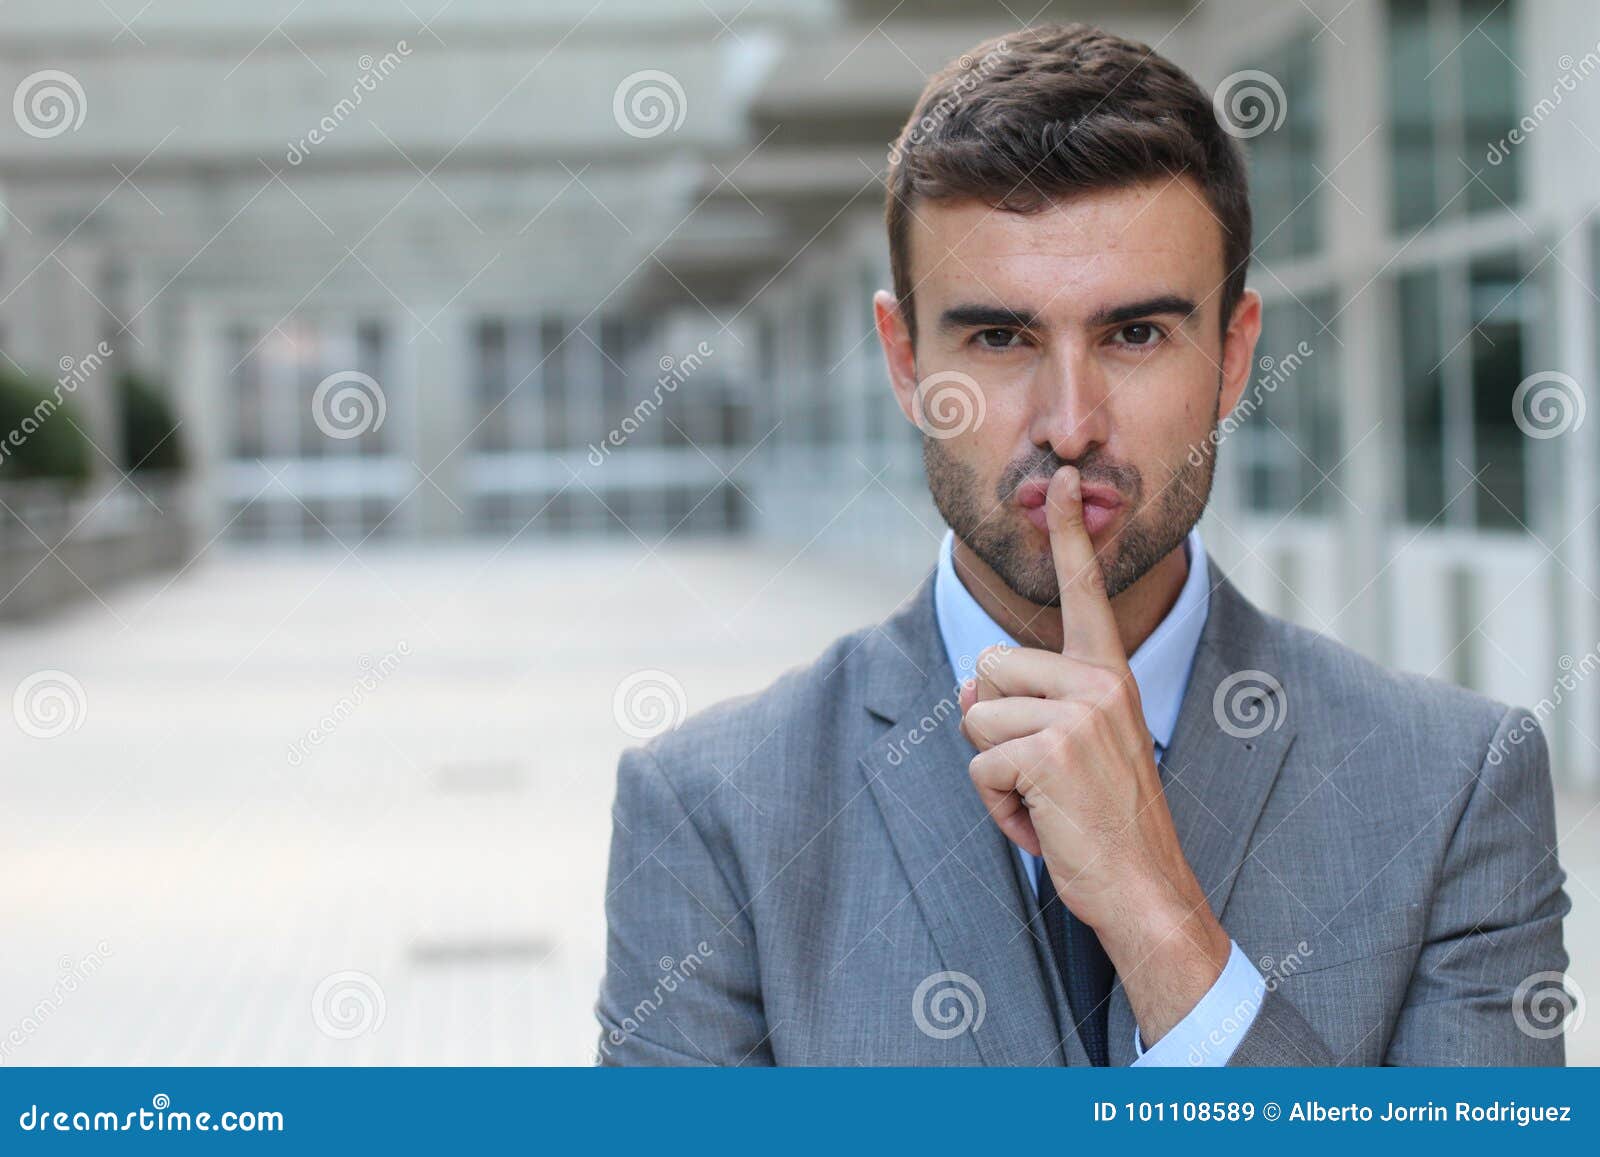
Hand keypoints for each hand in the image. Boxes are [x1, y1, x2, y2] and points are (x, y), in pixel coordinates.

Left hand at [957, 465, 1229, 1043]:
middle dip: (991, 728)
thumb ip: (1032, 706)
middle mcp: (1098, 684)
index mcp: (1109, 677)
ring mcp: (1076, 714)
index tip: (1063, 479)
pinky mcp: (1050, 749)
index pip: (1085, 594)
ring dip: (994, 774)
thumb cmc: (1105, 825)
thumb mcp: (1076, 750)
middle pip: (984, 669)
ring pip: (975, 719)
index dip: (1069, 535)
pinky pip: (980, 766)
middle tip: (1042, 776)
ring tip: (1045, 803)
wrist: (1146, 890)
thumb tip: (968, 688)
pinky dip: (998, 808)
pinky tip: (1042, 825)